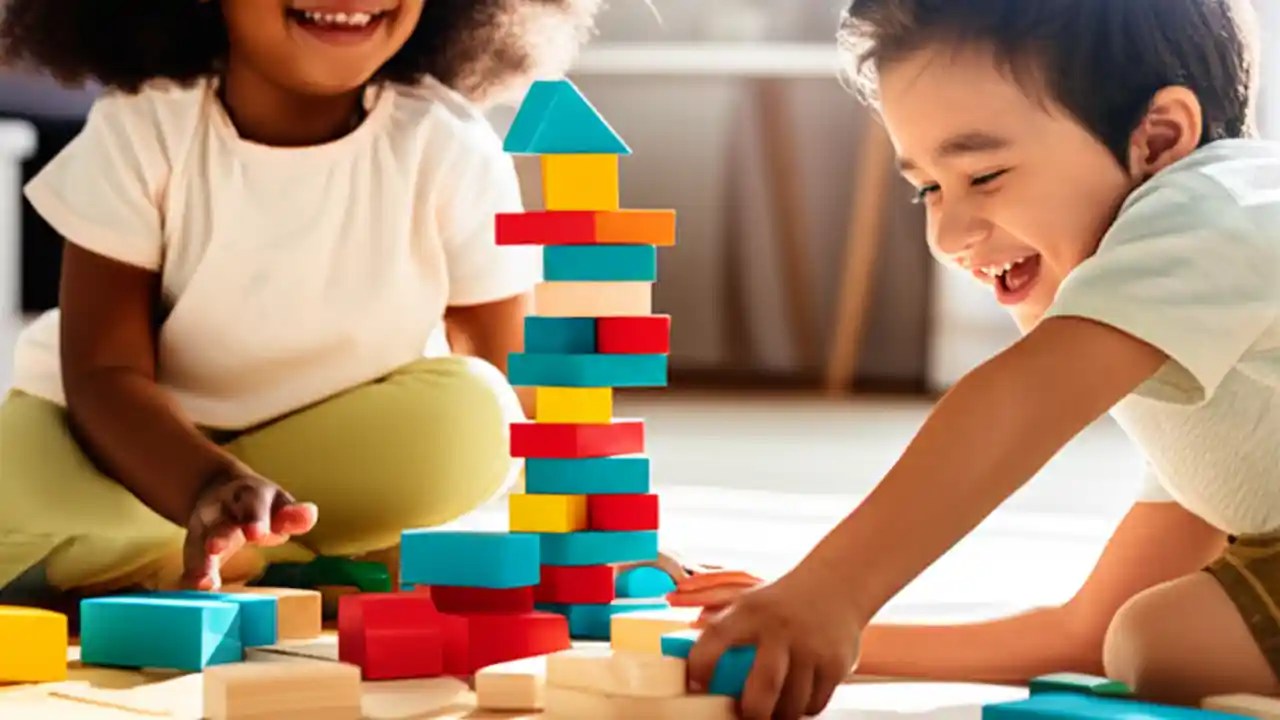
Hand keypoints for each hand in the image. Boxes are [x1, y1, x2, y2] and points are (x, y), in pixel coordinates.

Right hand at [183, 465, 317, 589]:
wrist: (221, 491)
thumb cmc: (259, 506)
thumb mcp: (278, 505)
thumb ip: (292, 514)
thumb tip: (310, 514)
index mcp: (250, 497)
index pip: (253, 506)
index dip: (255, 519)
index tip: (256, 534)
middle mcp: (222, 510)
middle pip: (220, 522)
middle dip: (218, 536)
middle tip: (215, 548)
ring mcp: (204, 527)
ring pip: (199, 542)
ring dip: (200, 562)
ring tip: (202, 583)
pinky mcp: (194, 545)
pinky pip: (191, 560)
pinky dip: (191, 575)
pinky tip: (193, 590)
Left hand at [687, 566, 863, 719]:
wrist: (836, 585)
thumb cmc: (782, 603)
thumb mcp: (750, 603)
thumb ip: (723, 630)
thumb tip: (683, 663)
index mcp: (752, 611)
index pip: (717, 636)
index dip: (701, 664)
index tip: (696, 685)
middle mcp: (781, 629)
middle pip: (764, 685)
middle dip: (751, 713)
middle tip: (743, 716)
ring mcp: (811, 648)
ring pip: (792, 704)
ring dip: (778, 715)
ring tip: (770, 710)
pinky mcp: (836, 664)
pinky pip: (814, 704)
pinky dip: (802, 709)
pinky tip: (795, 700)